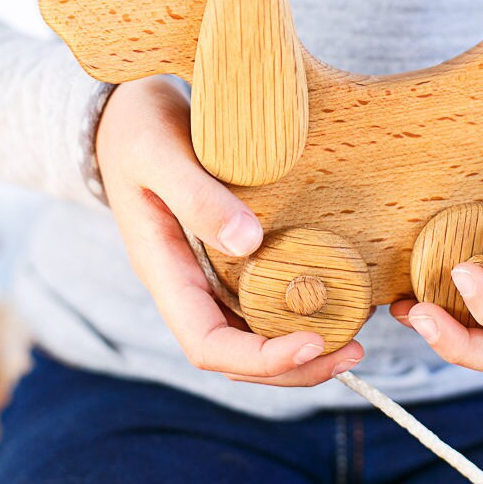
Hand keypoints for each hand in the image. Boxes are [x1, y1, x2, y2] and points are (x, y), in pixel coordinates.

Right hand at [96, 76, 362, 385]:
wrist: (129, 116)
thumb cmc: (139, 132)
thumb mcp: (159, 156)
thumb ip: (197, 198)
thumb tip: (249, 243)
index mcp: (164, 271)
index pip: (206, 343)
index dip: (259, 357)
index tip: (313, 341)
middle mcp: (187, 283)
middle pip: (235, 355)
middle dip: (292, 367)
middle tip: (353, 348)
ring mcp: (208, 273)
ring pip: (251, 334)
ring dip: (299, 350)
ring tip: (353, 337)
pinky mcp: (228, 255)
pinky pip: (261, 300)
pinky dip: (296, 312)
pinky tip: (334, 299)